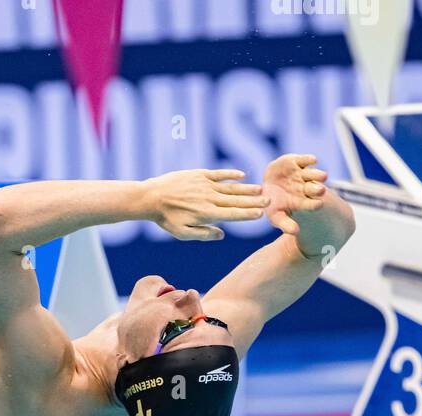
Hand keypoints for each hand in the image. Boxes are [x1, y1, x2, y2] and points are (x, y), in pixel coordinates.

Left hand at [142, 169, 267, 240]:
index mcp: (207, 214)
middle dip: (254, 200)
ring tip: (261, 189)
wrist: (151, 197)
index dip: (248, 214)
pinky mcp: (199, 174)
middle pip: (236, 200)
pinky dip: (230, 174)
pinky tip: (242, 175)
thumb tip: (222, 234)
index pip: (233, 214)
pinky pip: (218, 174)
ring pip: (230, 187)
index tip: (261, 214)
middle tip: (270, 200)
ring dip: (247, 188)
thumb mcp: (183, 233)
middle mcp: (209, 198)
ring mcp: (205, 185)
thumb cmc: (166, 219)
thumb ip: (204, 235)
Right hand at [262, 154, 328, 235]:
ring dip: (317, 175)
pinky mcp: (295, 162)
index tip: (319, 205)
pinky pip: (304, 160)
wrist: (267, 186)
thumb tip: (295, 232)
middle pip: (313, 188)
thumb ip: (285, 224)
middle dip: (317, 189)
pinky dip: (309, 159)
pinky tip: (314, 160)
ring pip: (311, 174)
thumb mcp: (275, 216)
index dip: (314, 204)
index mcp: (301, 201)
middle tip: (322, 191)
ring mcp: (301, 174)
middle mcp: (304, 187)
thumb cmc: (273, 205)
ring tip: (324, 176)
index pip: (310, 204)